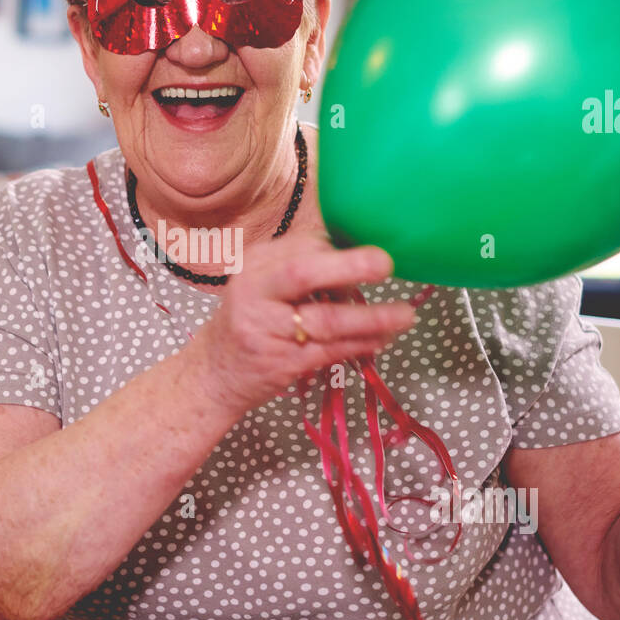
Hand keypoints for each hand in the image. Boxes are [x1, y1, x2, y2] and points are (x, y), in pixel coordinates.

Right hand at [188, 230, 415, 416]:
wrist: (214, 373)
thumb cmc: (251, 323)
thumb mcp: (264, 286)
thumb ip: (302, 269)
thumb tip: (364, 259)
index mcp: (256, 264)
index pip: (305, 246)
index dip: (342, 252)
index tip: (370, 261)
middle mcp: (256, 292)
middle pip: (304, 272)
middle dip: (349, 266)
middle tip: (387, 265)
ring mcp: (266, 329)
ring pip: (327, 320)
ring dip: (372, 318)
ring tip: (405, 316)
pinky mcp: (281, 362)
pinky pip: (331, 350)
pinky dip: (362, 344)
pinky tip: (383, 340)